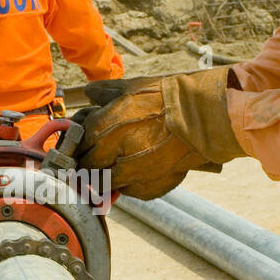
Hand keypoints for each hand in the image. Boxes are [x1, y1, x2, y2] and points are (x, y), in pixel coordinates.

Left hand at [76, 70, 243, 199]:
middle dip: (90, 165)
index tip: (83, 149)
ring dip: (108, 178)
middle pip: (88, 169)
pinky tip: (137, 173)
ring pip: (107, 184)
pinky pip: (131, 192)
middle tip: (96, 161)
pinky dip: (131, 185)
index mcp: (101, 128)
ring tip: (118, 168)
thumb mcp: (130, 87)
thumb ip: (104, 93)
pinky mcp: (150, 187)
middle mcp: (112, 154)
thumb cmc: (166, 97)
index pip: (78, 147)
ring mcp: (131, 174)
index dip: (80, 148)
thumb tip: (89, 93)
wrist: (201, 115)